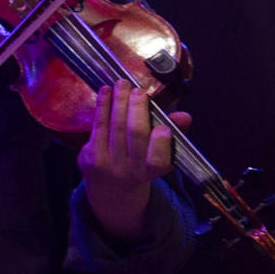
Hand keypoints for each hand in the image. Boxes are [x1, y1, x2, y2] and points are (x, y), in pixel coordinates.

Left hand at [78, 70, 180, 236]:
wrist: (111, 190)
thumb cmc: (141, 165)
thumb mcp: (162, 156)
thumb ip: (174, 135)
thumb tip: (185, 116)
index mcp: (152, 172)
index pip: (157, 160)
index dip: (160, 144)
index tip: (162, 126)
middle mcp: (129, 171)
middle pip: (134, 135)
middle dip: (136, 109)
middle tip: (137, 90)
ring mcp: (107, 164)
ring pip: (114, 126)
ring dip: (118, 101)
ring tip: (121, 83)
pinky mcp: (89, 157)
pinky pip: (97, 126)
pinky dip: (102, 106)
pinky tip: (105, 92)